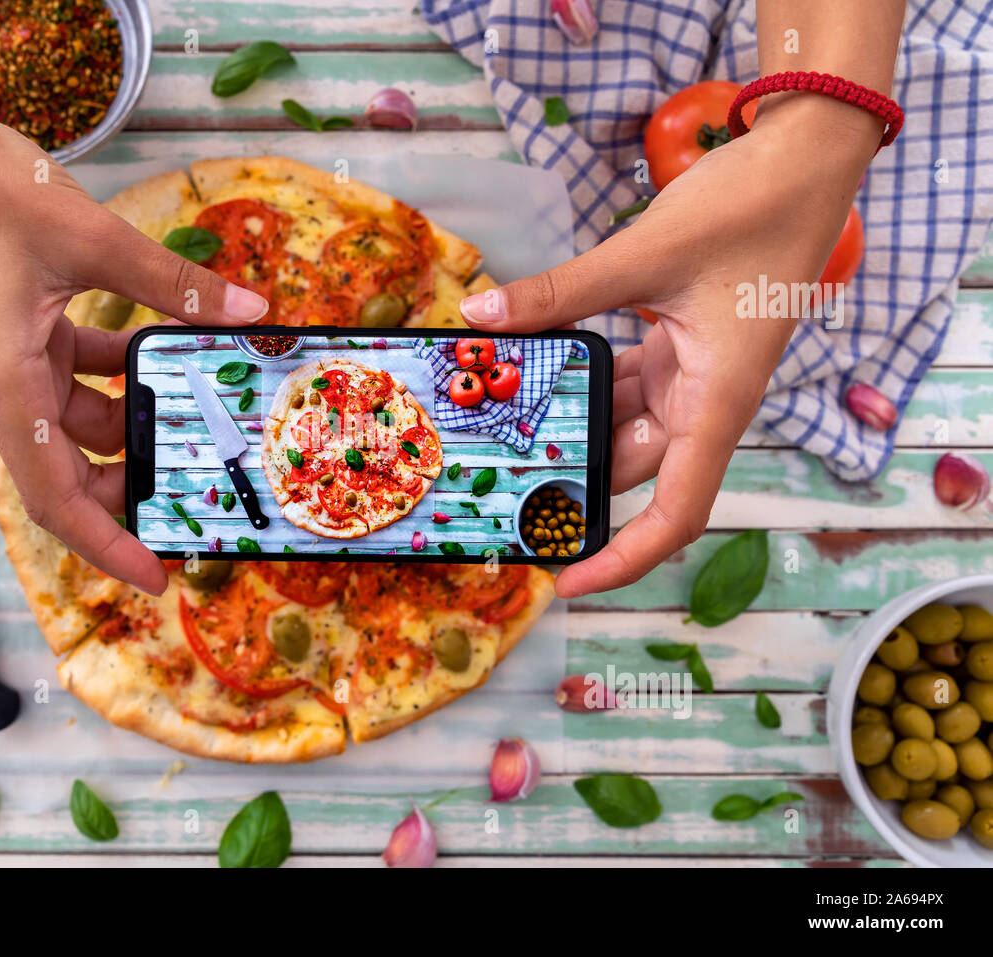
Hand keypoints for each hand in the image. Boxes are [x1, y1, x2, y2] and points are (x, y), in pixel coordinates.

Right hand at [0, 99, 267, 594]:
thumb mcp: (93, 238)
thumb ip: (176, 285)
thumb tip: (251, 314)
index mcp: (5, 387)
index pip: (57, 499)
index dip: (107, 545)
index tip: (156, 574)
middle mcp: (0, 389)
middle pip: (70, 471)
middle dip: (131, 487)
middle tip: (197, 496)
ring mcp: (5, 364)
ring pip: (76, 422)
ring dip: (132, 424)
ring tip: (198, 421)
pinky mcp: (13, 336)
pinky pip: (71, 377)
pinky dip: (114, 374)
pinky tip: (160, 354)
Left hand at [459, 96, 877, 598]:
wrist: (806, 158)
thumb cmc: (755, 208)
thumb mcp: (648, 252)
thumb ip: (562, 291)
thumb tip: (482, 313)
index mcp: (717, 403)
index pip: (676, 512)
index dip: (624, 558)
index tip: (568, 580)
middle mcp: (705, 402)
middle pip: (634, 471)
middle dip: (572, 485)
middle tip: (497, 496)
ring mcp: (690, 376)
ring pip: (621, 426)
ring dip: (568, 429)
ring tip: (494, 437)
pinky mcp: (677, 346)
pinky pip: (621, 383)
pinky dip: (580, 382)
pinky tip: (527, 374)